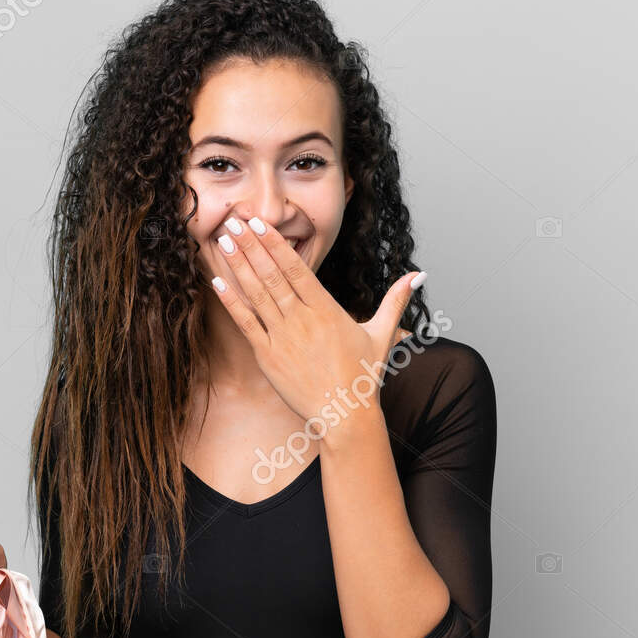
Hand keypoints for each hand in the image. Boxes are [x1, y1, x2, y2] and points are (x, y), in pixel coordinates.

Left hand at [202, 213, 423, 427]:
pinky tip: (218, 281)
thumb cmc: (362, 377)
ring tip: (224, 241)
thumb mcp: (383, 334)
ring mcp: (283, 338)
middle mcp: (303, 320)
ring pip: (257, 294)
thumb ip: (396, 300)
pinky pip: (246, 323)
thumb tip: (419, 275)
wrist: (344, 416)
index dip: (275, 244)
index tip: (260, 223)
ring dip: (239, 266)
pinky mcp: (268, 357)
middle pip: (272, 275)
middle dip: (251, 246)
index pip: (297, 268)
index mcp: (327, 310)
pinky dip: (232, 301)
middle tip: (233, 221)